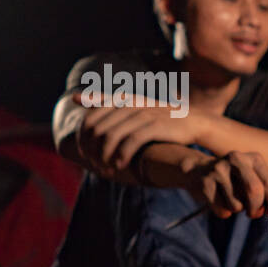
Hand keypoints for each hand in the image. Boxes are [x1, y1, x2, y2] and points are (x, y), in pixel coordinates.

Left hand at [76, 99, 206, 174]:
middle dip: (92, 152)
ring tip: (107, 169)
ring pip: (111, 136)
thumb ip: (103, 101)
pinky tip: (120, 166)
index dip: (83, 140)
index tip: (86, 156)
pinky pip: (130, 142)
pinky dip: (122, 156)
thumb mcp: (131, 105)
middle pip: (97, 130)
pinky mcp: (155, 125)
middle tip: (96, 166)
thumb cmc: (159, 117)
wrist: (194, 122)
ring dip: (105, 157)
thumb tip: (73, 97)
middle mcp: (129, 104)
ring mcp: (142, 114)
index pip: (89, 119)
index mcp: (120, 100)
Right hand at [183, 151, 267, 219]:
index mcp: (254, 159)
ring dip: (238, 210)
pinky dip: (224, 212)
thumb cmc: (235, 181)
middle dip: (256, 208)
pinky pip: (222, 210)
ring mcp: (219, 170)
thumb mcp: (254, 182)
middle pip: (254, 191)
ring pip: (237, 205)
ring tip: (232, 200)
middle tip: (253, 214)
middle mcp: (237, 159)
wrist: (199, 172)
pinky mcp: (205, 183)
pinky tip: (219, 200)